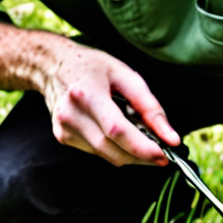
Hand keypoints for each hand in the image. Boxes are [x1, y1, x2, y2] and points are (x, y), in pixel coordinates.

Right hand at [41, 40, 179, 166]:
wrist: (52, 65)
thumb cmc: (92, 67)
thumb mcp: (125, 75)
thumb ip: (150, 107)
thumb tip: (170, 137)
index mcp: (86, 94)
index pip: (117, 130)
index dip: (142, 147)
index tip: (164, 154)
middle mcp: (71, 115)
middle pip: (112, 149)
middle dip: (141, 157)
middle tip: (162, 153)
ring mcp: (64, 129)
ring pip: (107, 156)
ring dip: (130, 155)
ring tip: (143, 141)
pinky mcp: (63, 138)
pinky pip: (97, 153)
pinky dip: (114, 149)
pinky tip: (119, 135)